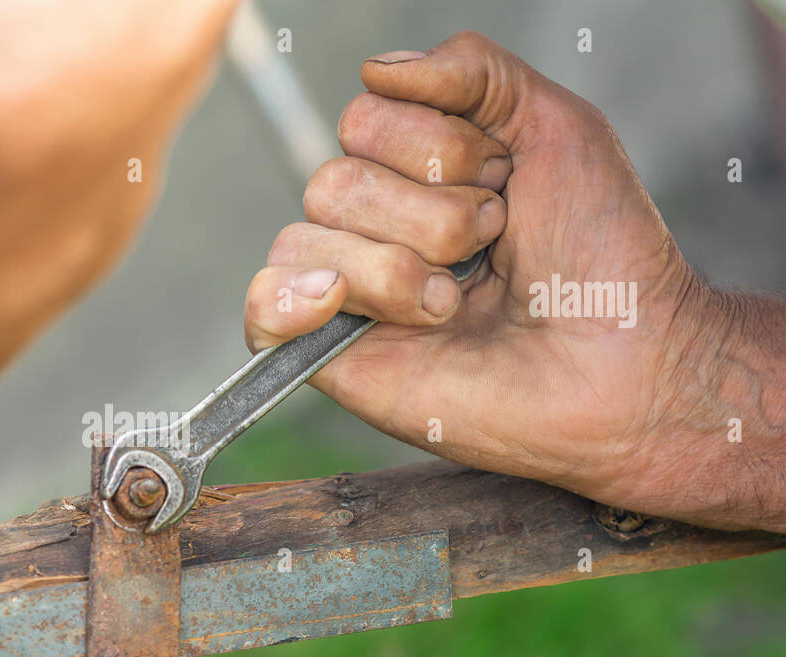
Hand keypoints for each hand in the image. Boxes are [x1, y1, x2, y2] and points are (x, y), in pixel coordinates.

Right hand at [246, 31, 783, 529]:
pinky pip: (262, 309)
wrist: (620, 362)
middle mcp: (377, 227)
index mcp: (418, 172)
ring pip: (307, 239)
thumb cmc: (601, 256)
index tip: (506, 188)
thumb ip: (472, 70)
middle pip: (333, 179)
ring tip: (453, 305)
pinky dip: (288, 302)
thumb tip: (374, 68)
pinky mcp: (332, 356)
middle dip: (430, 215)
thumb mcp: (554, 124)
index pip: (366, 119)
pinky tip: (341, 306)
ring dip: (398, 270)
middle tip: (488, 251)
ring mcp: (351, 293)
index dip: (438, 149)